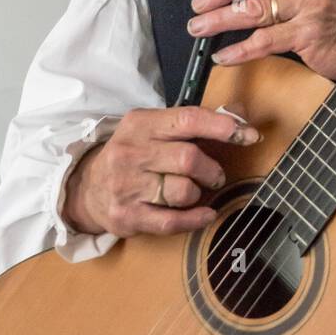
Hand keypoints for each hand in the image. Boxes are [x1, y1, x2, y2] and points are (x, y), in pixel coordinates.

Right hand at [62, 105, 259, 237]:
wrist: (87, 189)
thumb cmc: (132, 155)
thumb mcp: (154, 129)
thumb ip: (193, 122)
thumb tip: (238, 113)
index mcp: (141, 124)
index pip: (188, 119)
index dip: (223, 127)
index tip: (248, 135)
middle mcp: (131, 152)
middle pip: (188, 158)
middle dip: (212, 169)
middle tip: (215, 175)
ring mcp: (127, 186)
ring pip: (182, 191)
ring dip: (199, 193)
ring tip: (195, 191)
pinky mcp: (127, 216)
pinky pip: (172, 221)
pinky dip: (196, 219)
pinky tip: (205, 214)